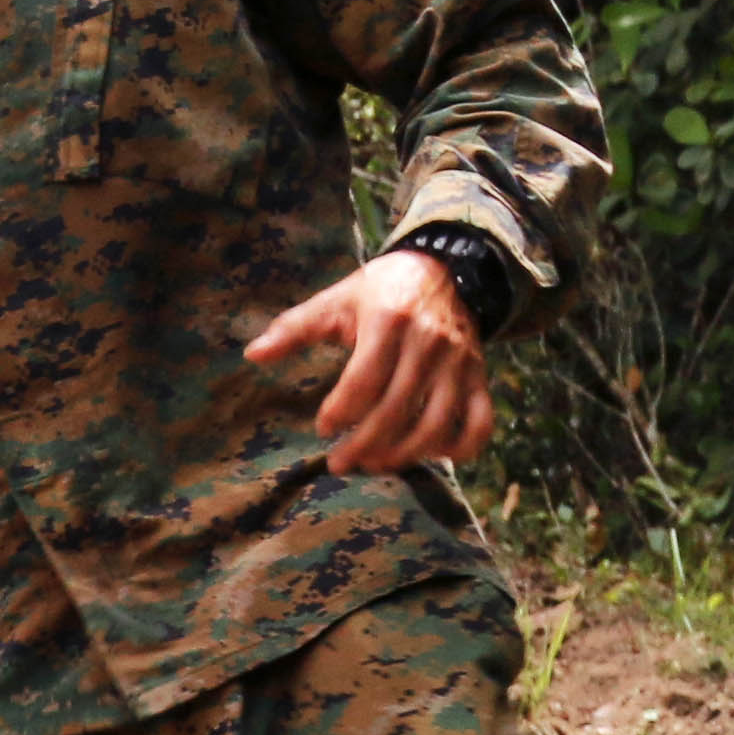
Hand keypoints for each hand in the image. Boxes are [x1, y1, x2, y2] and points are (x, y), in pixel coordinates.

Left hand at [244, 245, 490, 475]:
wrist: (446, 269)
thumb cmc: (381, 290)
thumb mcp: (336, 300)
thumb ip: (294, 328)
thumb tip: (253, 354)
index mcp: (390, 321)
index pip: (365, 377)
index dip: (343, 409)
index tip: (323, 427)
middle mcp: (430, 344)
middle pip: (398, 407)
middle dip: (366, 442)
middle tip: (340, 463)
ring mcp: (459, 363)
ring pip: (438, 421)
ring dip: (407, 453)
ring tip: (376, 465)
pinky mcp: (479, 376)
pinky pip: (480, 419)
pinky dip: (462, 446)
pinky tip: (434, 458)